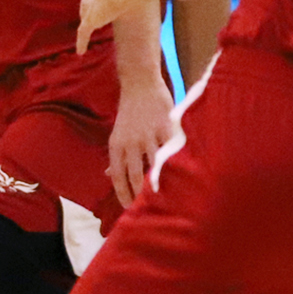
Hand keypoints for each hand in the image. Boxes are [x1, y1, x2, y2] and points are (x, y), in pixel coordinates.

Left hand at [76, 0, 196, 53]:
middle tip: (93, 14)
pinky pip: (84, 30)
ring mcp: (98, 8)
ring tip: (93, 22)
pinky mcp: (93, 18)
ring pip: (88, 12)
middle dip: (93, 5)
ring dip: (89, 13)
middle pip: (95, 1)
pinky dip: (82, 40)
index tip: (113, 2)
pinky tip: (80, 52)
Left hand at [106, 76, 173, 206]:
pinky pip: (172, 151)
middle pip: (136, 176)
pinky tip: (182, 174)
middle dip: (142, 195)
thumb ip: (117, 155)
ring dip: (161, 182)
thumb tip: (110, 175)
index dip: (124, 195)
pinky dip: (176, 163)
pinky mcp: (166, 128)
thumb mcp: (118, 134)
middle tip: (149, 209)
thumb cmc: (131, 112)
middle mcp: (131, 142)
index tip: (130, 209)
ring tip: (167, 197)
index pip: (119, 177)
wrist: (140, 84)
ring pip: (155, 166)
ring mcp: (149, 135)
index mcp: (116, 145)